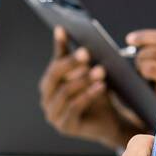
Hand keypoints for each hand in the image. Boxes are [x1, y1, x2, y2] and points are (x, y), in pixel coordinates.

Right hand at [39, 27, 139, 150]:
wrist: (109, 120)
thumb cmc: (94, 93)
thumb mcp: (83, 72)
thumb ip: (70, 54)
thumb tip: (60, 28)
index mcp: (48, 84)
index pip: (54, 66)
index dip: (66, 55)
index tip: (79, 45)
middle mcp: (46, 100)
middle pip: (54, 78)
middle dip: (71, 65)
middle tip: (87, 54)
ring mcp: (53, 116)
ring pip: (65, 93)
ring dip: (83, 80)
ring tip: (100, 71)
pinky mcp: (65, 127)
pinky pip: (74, 108)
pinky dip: (87, 95)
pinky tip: (100, 87)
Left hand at [127, 30, 155, 155]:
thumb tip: (147, 50)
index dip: (145, 37)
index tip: (131, 39)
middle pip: (155, 51)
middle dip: (140, 56)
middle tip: (137, 63)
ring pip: (150, 67)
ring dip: (141, 70)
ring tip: (144, 76)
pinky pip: (155, 87)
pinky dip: (150, 86)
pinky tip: (154, 90)